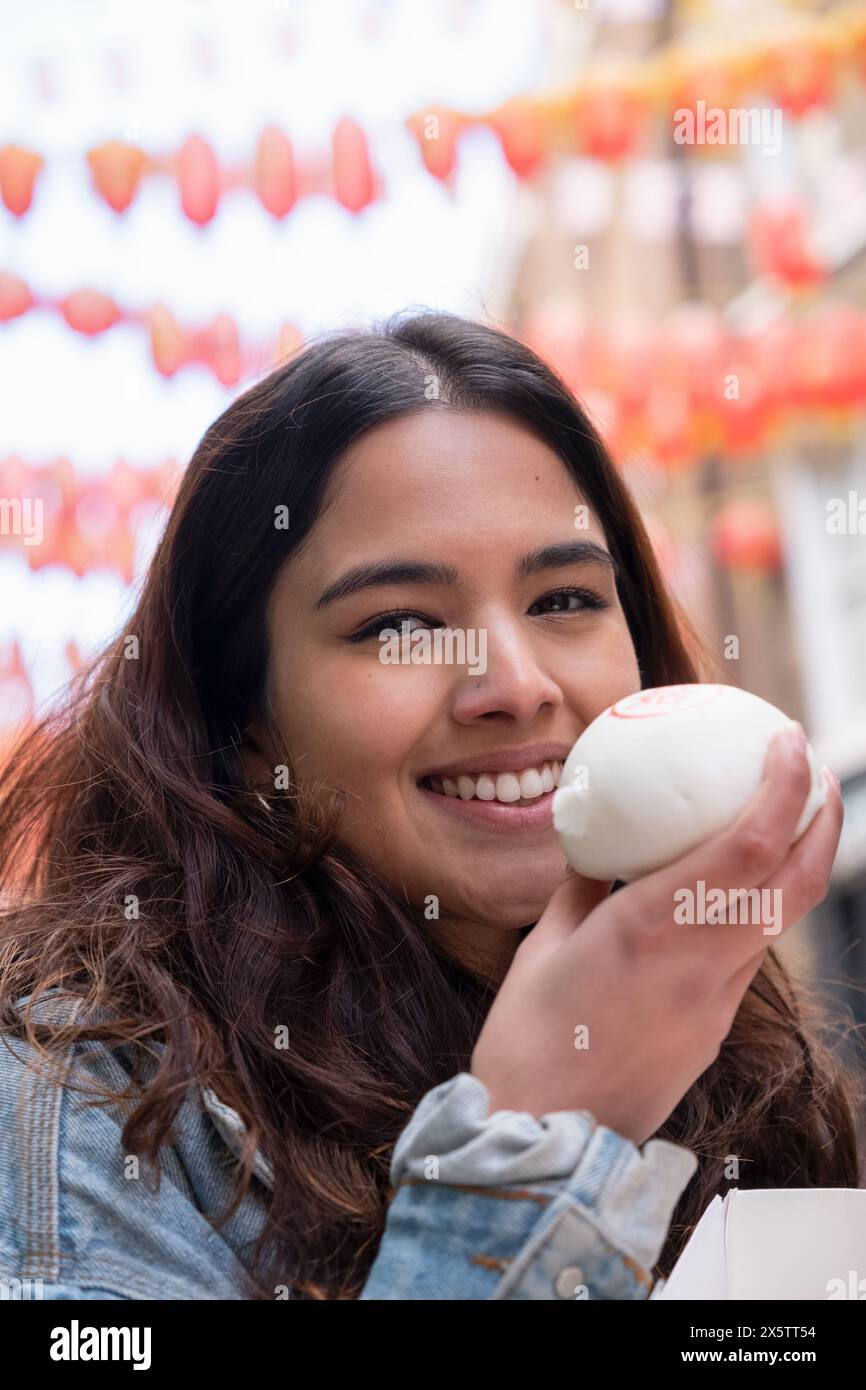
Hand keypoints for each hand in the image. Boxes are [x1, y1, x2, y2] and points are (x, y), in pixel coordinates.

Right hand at [470, 724, 842, 1145]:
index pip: (749, 846)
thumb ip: (581, 885)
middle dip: (821, 820)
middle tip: (814, 773)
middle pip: (796, 884)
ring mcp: (715, 1003)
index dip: (783, 788)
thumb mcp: (545, 943)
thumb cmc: (529, 1039)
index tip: (787, 741)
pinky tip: (729, 894)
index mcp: (652, 928)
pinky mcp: (713, 1031)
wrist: (544, 1136)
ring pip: (780, 921)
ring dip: (797, 863)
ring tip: (784, 821)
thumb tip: (599, 844)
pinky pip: (747, 956)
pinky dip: (756, 910)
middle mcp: (700, 963)